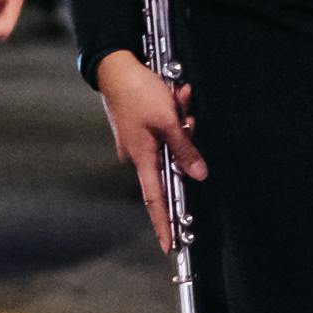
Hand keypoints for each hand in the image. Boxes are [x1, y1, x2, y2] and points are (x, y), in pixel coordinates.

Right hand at [94, 50, 202, 253]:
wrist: (114, 67)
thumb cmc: (137, 92)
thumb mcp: (167, 121)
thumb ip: (185, 149)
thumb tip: (199, 174)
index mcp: (142, 158)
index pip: (155, 200)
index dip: (163, 224)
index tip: (170, 245)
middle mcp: (137, 155)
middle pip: (172, 161)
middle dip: (184, 137)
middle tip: (184, 113)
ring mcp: (137, 141)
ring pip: (171, 140)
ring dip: (179, 119)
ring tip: (176, 96)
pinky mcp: (139, 127)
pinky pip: (164, 128)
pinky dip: (172, 113)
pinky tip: (172, 94)